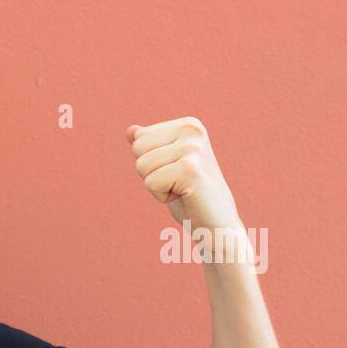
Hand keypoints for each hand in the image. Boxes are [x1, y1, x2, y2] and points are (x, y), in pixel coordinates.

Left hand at [127, 117, 239, 231]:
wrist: (215, 223)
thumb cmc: (188, 194)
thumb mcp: (166, 165)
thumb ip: (149, 145)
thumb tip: (130, 130)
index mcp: (188, 124)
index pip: (138, 138)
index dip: (149, 162)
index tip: (174, 171)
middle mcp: (192, 130)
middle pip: (137, 149)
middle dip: (150, 172)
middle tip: (177, 182)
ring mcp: (193, 148)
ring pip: (142, 165)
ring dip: (157, 185)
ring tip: (181, 188)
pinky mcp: (190, 170)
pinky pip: (150, 182)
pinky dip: (162, 196)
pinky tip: (184, 195)